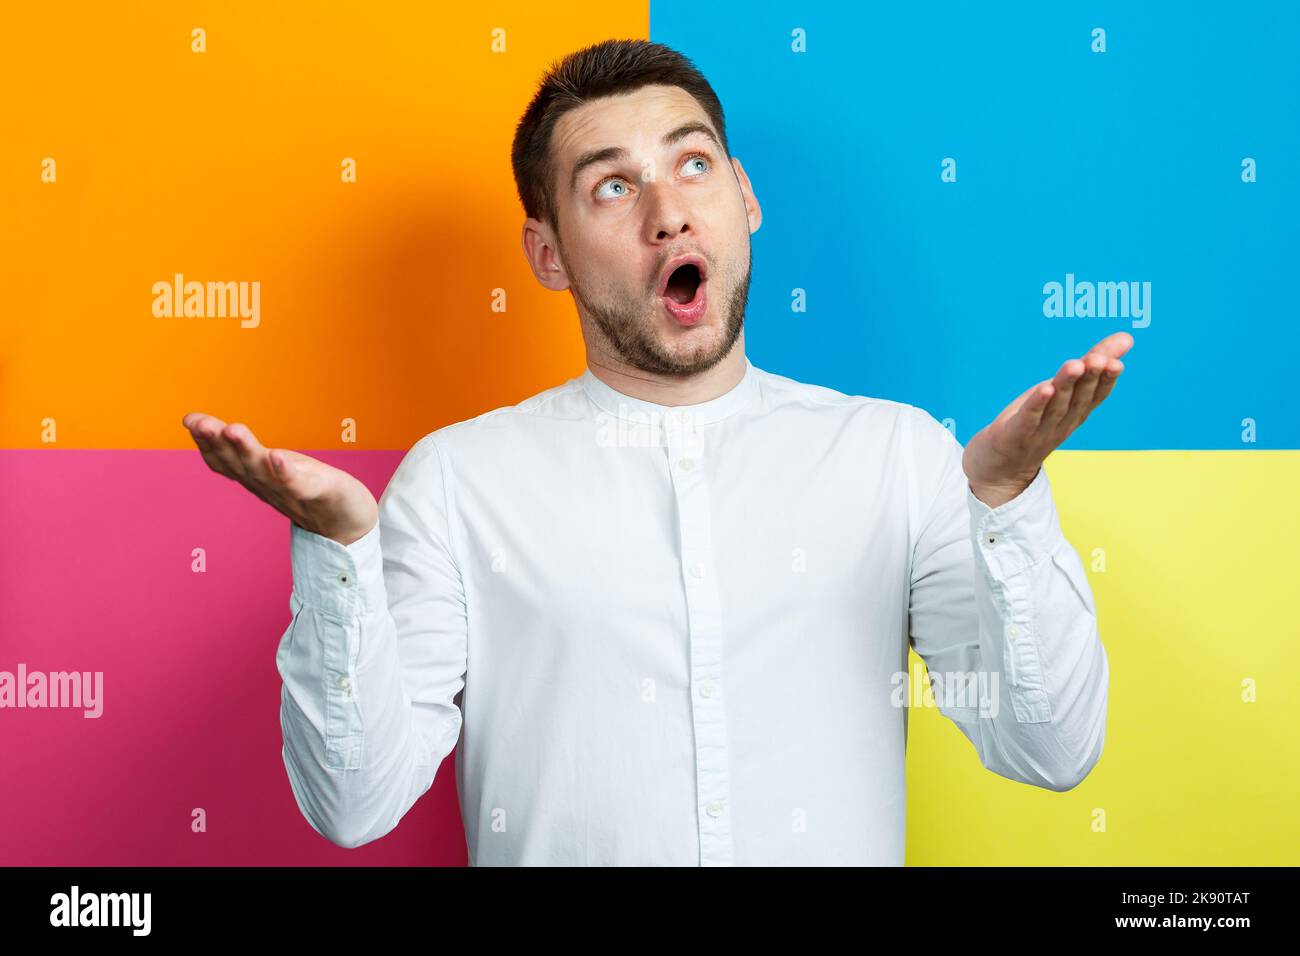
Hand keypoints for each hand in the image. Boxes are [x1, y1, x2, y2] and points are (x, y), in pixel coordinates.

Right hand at [181, 412, 377, 545]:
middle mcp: (268, 484)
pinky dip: (287, 473)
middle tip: (199, 423)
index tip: (189, 420)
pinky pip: (300, 485)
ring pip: (263, 471)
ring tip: (232, 429)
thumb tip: (205, 427)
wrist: (347, 525)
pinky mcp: (319, 495)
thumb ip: (243, 452)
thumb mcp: (271, 470)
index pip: (226, 459)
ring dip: (246, 451)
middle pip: (238, 463)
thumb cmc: (310, 491)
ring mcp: (292, 491)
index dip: (206, 441)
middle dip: (216, 442)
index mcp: (257, 476)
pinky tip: (277, 458)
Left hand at [962, 331, 1131, 507]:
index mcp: (1076, 411)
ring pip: (1056, 406)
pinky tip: (1044, 388)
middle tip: (1100, 359)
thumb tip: (1127, 337)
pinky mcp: (1016, 435)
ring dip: (1066, 385)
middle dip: (1090, 378)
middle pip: (1079, 398)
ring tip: (1075, 365)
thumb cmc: (1036, 419)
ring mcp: (1040, 431)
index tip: (1117, 362)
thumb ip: (1092, 363)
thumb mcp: (1064, 390)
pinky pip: (1028, 418)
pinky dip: (1037, 404)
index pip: (1096, 395)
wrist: (1000, 466)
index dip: (1107, 379)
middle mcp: (1063, 422)